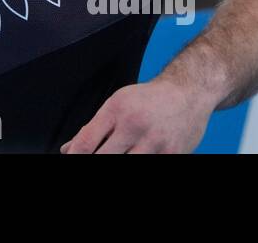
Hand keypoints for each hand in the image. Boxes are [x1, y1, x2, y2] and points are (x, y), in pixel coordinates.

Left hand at [60, 78, 214, 152]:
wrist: (188, 92)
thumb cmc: (149, 99)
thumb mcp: (117, 104)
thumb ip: (92, 128)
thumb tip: (68, 149)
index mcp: (116, 109)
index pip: (87, 141)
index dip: (75, 156)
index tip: (71, 159)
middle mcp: (134, 125)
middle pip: (103, 158)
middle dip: (93, 162)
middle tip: (89, 162)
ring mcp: (154, 141)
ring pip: (127, 164)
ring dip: (118, 163)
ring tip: (117, 155)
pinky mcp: (172, 154)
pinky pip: (150, 165)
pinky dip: (139, 163)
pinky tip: (134, 156)